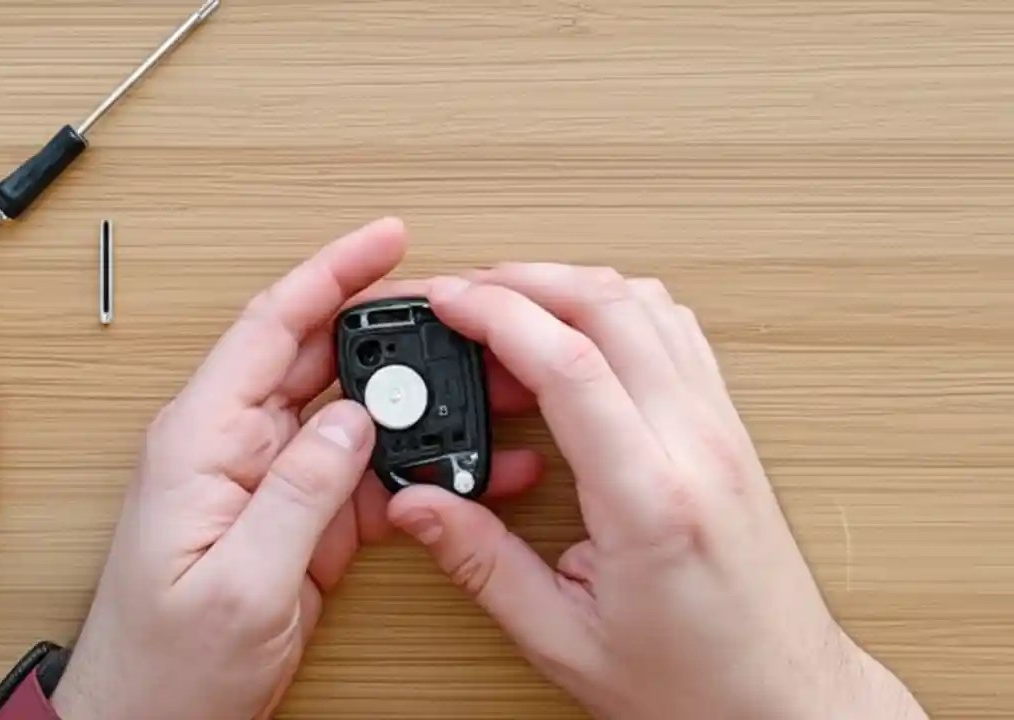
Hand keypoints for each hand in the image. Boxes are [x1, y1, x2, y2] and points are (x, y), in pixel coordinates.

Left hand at [49, 220, 543, 719]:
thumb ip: (298, 494)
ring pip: (348, 413)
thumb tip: (352, 420)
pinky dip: (409, 466)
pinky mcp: (295, 521)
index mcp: (201, 440)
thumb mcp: (238, 584)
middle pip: (316, 358)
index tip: (385, 240)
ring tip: (475, 384)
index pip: (270, 327)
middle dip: (387, 328)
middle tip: (456, 312)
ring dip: (409, 399)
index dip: (329, 273)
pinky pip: (359, 475)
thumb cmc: (165, 666)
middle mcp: (234, 447)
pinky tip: (458, 464)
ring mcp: (268, 482)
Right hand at [389, 265, 927, 719]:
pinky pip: (676, 332)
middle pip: (612, 305)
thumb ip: (481, 563)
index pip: (572, 364)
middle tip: (463, 295)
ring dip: (571, 288)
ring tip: (510, 314)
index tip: (447, 300)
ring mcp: (721, 430)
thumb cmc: (696, 685)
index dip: (499, 314)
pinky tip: (578, 336)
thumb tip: (418, 505)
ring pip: (649, 304)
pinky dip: (617, 309)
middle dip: (524, 278)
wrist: (785, 701)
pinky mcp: (729, 430)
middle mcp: (697, 446)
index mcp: (650, 499)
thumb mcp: (564, 638)